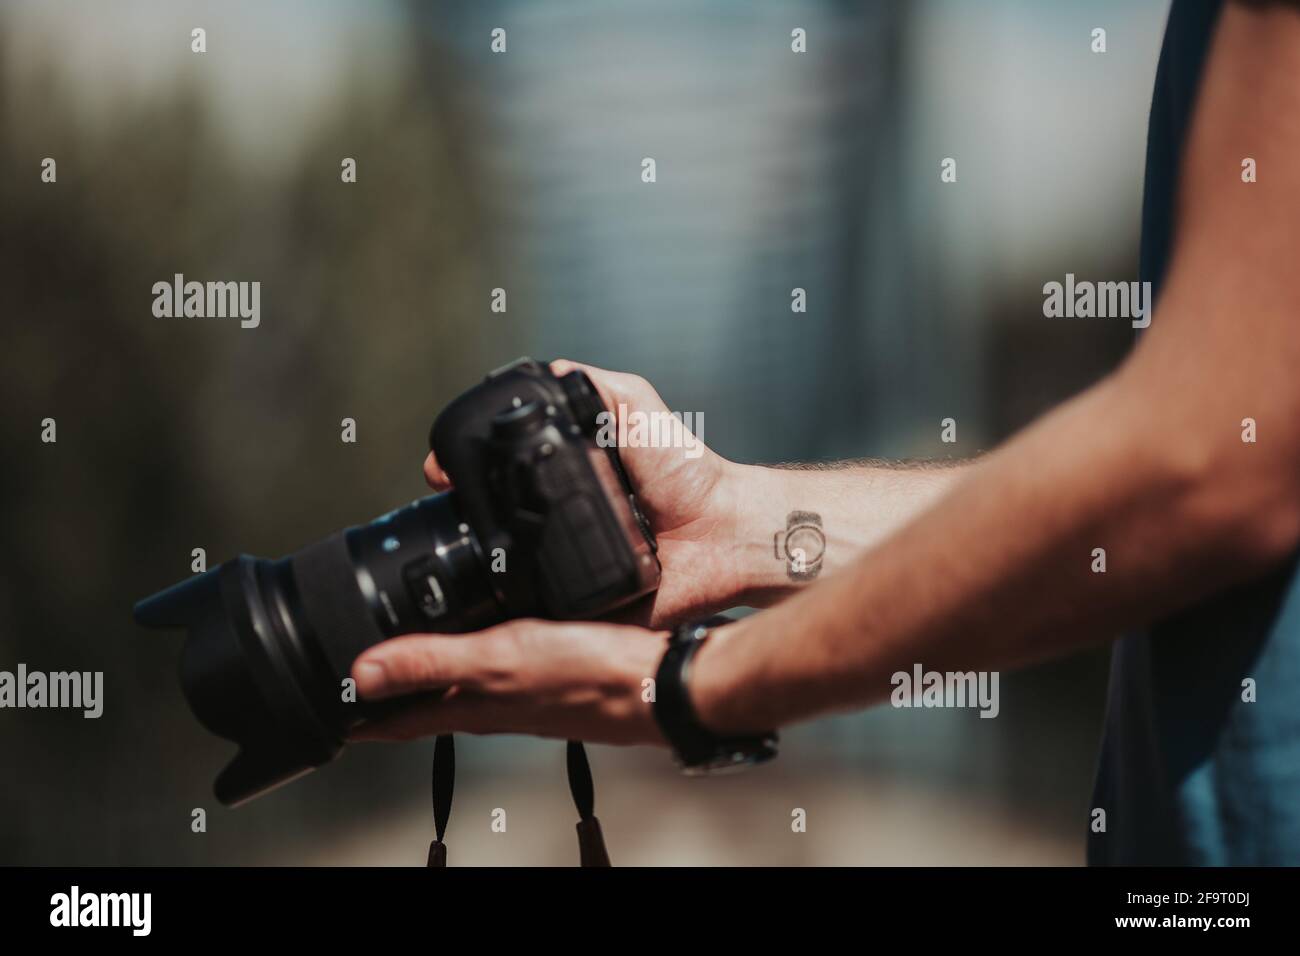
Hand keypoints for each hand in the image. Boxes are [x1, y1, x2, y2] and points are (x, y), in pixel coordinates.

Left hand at [349, 618, 668, 745]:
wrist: (654, 684)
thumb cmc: (588, 676)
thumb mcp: (498, 658)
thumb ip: (431, 663)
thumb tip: (362, 672)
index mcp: (471, 703)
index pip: (396, 718)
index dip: (357, 716)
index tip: (323, 711)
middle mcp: (490, 703)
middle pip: (422, 704)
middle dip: (385, 693)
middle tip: (352, 680)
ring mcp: (519, 692)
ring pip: (457, 686)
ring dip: (426, 674)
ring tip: (402, 656)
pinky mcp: (546, 676)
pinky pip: (493, 669)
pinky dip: (473, 654)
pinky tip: (482, 636)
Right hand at [423, 359, 744, 627]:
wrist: (722, 533)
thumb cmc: (687, 471)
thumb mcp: (636, 408)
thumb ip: (595, 387)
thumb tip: (546, 370)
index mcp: (564, 482)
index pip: (500, 480)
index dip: (466, 475)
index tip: (441, 471)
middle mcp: (558, 523)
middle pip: (492, 526)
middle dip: (461, 520)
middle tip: (446, 509)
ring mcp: (566, 568)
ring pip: (504, 573)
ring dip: (480, 565)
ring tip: (456, 550)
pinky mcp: (581, 607)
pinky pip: (540, 614)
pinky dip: (516, 608)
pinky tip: (494, 594)